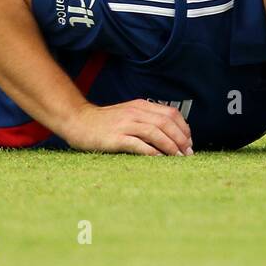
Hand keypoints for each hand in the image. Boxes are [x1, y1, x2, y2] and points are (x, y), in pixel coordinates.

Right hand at [60, 100, 192, 155]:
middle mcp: (135, 113)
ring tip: (178, 158)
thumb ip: (146, 120)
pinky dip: (152, 151)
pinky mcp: (115, 138)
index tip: (188, 143)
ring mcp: (125, 125)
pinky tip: (159, 159)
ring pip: (155, 132)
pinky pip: (138, 144)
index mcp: (140, 106)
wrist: (77, 121)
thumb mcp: (128, 114)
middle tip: (187, 154)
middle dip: (181, 139)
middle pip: (166, 123)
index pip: (171, 114)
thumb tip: (167, 135)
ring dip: (170, 146)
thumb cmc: (103, 122)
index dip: (184, 128)